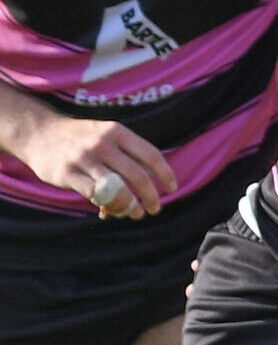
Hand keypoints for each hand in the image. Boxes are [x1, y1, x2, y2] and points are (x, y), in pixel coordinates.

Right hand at [6, 114, 175, 217]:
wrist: (37, 132)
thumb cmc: (80, 138)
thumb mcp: (105, 134)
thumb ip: (127, 155)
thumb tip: (150, 185)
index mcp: (116, 131)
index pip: (150, 155)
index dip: (165, 174)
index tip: (172, 188)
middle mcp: (101, 143)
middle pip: (138, 176)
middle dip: (151, 196)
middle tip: (155, 208)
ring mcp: (83, 158)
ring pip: (118, 189)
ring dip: (132, 206)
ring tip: (137, 213)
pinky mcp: (67, 174)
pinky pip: (95, 196)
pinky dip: (108, 206)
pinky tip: (111, 210)